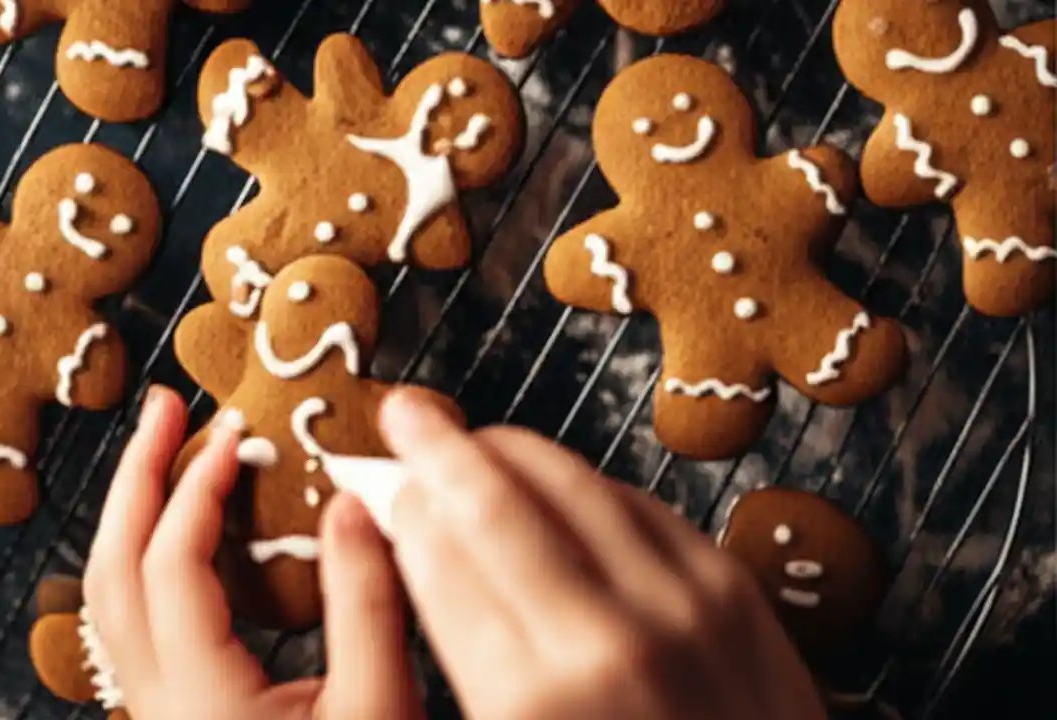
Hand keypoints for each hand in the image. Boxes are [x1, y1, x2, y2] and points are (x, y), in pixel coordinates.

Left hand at [83, 386, 422, 719]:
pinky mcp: (177, 714)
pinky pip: (132, 622)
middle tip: (164, 407)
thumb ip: (366, 605)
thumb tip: (351, 503)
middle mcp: (161, 704)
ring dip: (133, 515)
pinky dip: (146, 558)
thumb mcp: (379, 707)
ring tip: (164, 451)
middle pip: (112, 573)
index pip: (173, 568)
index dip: (197, 490)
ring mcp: (160, 711)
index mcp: (203, 699)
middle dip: (136, 479)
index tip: (233, 433)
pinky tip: (180, 534)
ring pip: (109, 600)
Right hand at [379, 388, 825, 719]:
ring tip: (474, 439)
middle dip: (438, 448)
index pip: (441, 559)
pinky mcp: (732, 588)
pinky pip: (639, 502)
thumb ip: (467, 661)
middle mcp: (603, 638)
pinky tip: (558, 483)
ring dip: (511, 449)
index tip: (383, 483)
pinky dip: (586, 482)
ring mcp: (679, 603)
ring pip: (571, 483)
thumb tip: (414, 558)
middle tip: (405, 413)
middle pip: (496, 502)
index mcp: (530, 699)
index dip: (404, 506)